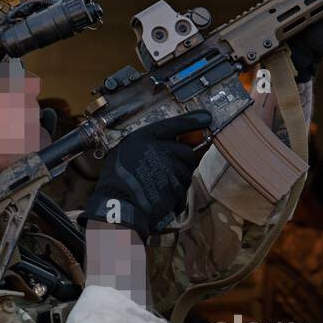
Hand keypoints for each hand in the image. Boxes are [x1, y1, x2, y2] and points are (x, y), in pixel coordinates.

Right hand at [81, 111, 211, 239]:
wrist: (117, 204)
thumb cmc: (116, 178)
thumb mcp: (125, 150)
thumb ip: (144, 144)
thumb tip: (166, 143)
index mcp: (146, 137)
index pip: (174, 125)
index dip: (192, 121)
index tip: (206, 118)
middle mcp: (161, 150)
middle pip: (187, 152)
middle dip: (184, 160)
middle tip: (170, 168)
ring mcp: (171, 171)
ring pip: (187, 172)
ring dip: (179, 179)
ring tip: (160, 185)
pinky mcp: (176, 190)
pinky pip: (183, 191)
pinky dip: (175, 196)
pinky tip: (162, 198)